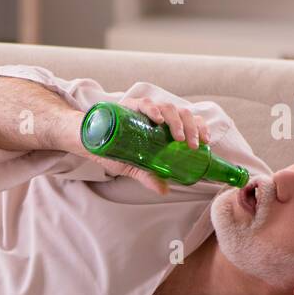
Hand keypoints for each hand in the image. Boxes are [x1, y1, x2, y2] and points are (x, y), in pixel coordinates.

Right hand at [86, 98, 209, 195]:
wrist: (88, 142)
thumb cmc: (112, 150)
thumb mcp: (133, 166)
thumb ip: (148, 175)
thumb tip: (164, 190)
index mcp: (162, 126)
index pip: (188, 120)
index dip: (199, 127)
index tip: (205, 141)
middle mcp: (156, 115)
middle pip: (182, 113)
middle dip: (191, 127)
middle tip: (192, 144)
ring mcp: (143, 109)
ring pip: (168, 107)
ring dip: (177, 121)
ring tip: (177, 137)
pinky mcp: (128, 106)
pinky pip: (145, 103)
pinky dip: (153, 110)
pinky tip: (158, 120)